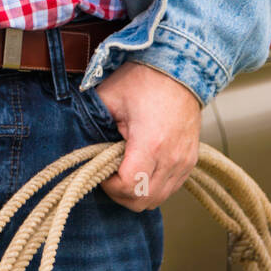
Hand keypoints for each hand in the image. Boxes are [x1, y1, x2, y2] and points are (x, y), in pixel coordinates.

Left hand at [90, 60, 201, 210]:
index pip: (128, 186)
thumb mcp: (110, 96)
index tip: (99, 171)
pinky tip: (141, 168)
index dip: (109, 185)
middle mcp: (172, 158)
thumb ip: (93, 122)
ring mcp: (184, 162)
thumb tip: (80, 143)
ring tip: (123, 172)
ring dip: (137, 193)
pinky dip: (153, 186)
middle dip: (120, 194)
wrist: (180, 69)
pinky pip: (171, 189)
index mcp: (151, 144)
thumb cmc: (144, 79)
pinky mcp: (191, 161)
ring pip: (158, 199)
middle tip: (108, 176)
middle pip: (143, 201)